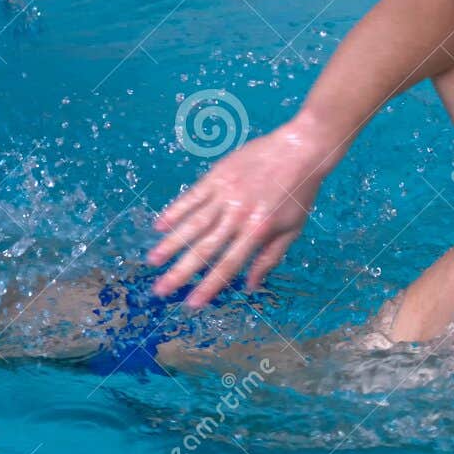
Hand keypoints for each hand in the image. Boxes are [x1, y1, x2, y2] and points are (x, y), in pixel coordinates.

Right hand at [148, 119, 338, 305]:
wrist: (300, 150)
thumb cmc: (299, 194)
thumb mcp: (292, 230)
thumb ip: (269, 258)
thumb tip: (251, 285)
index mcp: (258, 230)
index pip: (228, 265)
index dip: (209, 286)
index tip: (191, 303)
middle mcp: (238, 214)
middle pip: (204, 248)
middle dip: (180, 272)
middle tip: (160, 290)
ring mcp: (225, 194)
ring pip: (192, 223)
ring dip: (171, 244)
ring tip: (153, 261)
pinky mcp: (218, 176)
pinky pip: (191, 197)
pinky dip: (174, 211)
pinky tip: (159, 226)